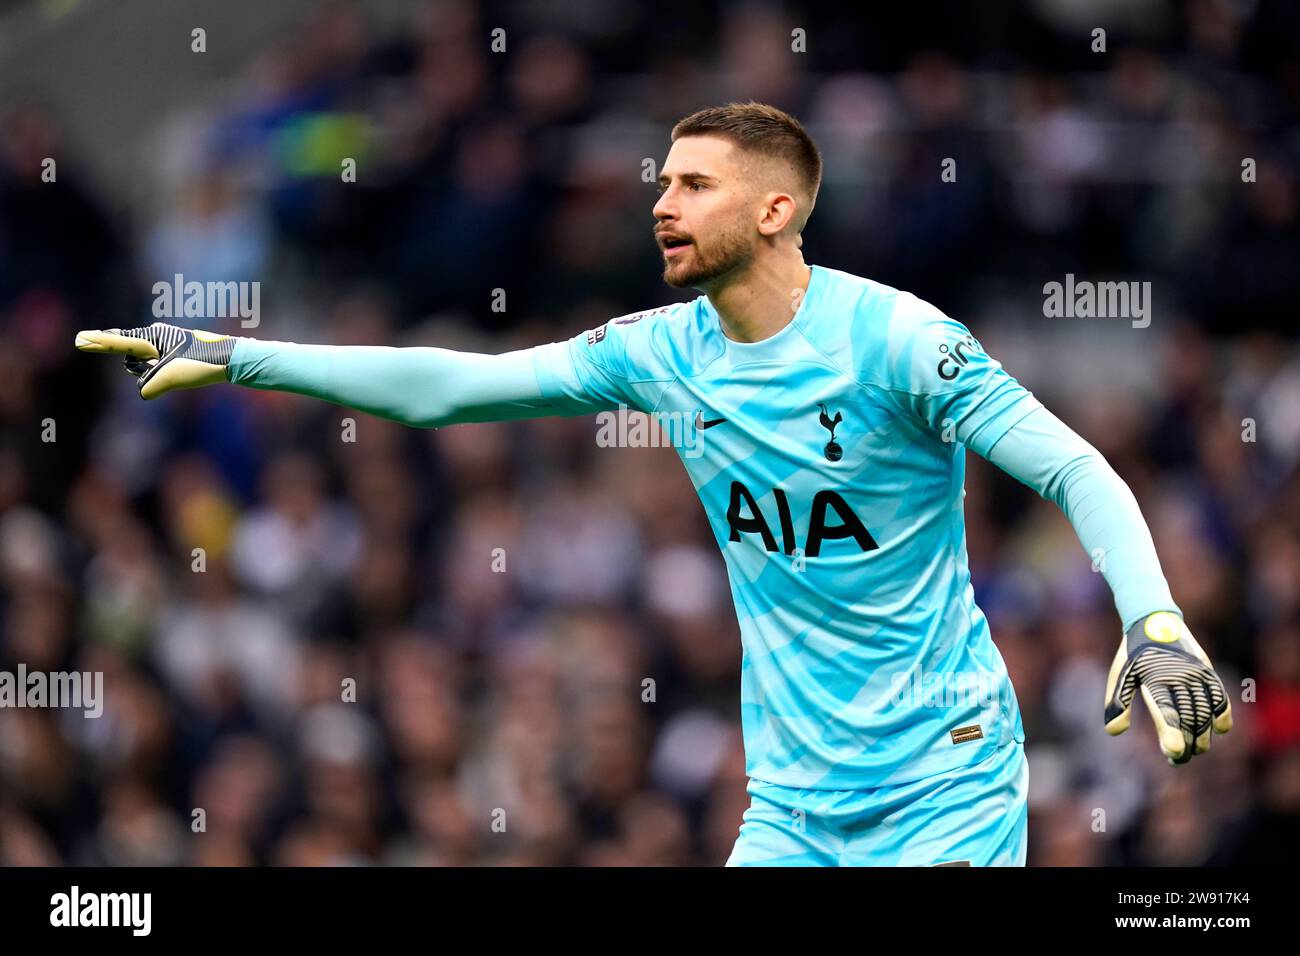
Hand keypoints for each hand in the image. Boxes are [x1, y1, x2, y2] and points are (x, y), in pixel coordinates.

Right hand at [75, 323, 234, 398]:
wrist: (231, 360)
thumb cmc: (202, 364)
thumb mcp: (173, 378)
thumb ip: (150, 387)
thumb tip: (143, 393)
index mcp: (154, 337)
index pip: (119, 341)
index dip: (98, 342)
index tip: (78, 338)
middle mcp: (156, 337)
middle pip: (130, 356)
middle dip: (138, 366)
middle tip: (135, 356)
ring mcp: (164, 344)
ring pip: (144, 365)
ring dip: (154, 373)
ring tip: (179, 371)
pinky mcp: (173, 354)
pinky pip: (155, 366)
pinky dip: (159, 373)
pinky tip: (174, 372)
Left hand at [1104, 611, 1232, 764]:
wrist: (1153, 619)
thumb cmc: (1132, 652)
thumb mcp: (1120, 674)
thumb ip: (1117, 702)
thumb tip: (1113, 732)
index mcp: (1154, 679)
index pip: (1166, 712)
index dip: (1171, 734)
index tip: (1173, 752)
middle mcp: (1178, 677)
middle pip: (1188, 717)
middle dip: (1186, 742)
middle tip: (1178, 759)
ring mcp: (1195, 673)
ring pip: (1204, 711)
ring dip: (1202, 734)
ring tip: (1195, 750)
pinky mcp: (1206, 670)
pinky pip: (1219, 695)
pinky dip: (1222, 713)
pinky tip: (1219, 730)